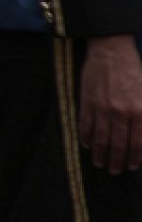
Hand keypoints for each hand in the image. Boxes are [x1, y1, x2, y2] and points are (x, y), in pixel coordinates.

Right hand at [79, 35, 141, 171]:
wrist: (111, 51)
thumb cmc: (133, 70)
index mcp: (140, 110)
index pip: (138, 143)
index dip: (135, 158)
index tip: (133, 166)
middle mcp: (122, 113)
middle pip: (119, 145)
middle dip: (117, 161)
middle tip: (115, 170)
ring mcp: (103, 109)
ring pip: (101, 139)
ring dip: (100, 154)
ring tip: (100, 163)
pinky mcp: (87, 103)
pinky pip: (85, 126)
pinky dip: (85, 138)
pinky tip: (86, 145)